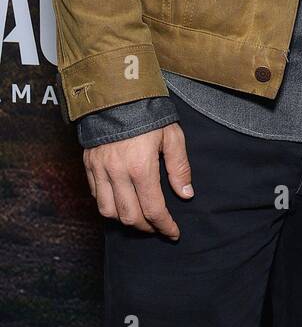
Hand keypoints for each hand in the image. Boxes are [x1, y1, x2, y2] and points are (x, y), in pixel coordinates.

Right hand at [82, 124, 193, 238]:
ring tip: (140, 217)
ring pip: (108, 212)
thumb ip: (179, 167)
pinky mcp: (89, 165)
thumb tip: (186, 194)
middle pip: (130, 217)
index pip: (153, 209)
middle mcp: (118, 173)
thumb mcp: (172, 136)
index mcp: (141, 167)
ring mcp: (100, 170)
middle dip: (147, 227)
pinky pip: (96, 196)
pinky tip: (121, 202)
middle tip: (158, 226)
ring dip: (125, 220)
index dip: (165, 226)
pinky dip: (108, 205)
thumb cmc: (148, 114)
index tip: (173, 232)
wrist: (117, 94)